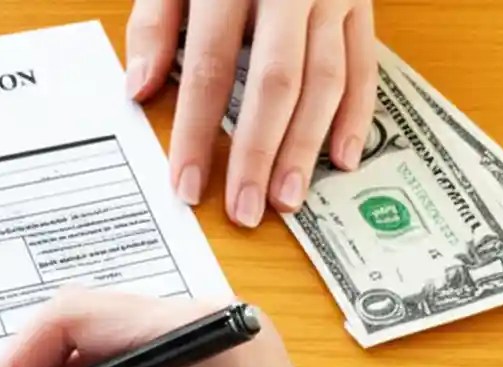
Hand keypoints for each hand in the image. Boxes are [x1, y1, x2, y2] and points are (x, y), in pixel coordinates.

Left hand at [126, 0, 376, 225]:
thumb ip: (154, 24)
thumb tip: (138, 90)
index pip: (210, 67)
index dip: (199, 131)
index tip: (188, 185)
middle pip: (276, 82)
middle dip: (260, 153)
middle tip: (247, 210)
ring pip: (326, 79)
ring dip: (307, 146)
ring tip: (288, 199)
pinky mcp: (363, 0)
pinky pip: (365, 64)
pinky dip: (356, 115)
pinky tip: (341, 160)